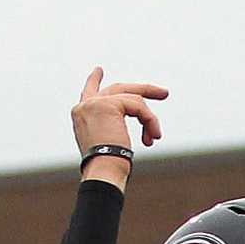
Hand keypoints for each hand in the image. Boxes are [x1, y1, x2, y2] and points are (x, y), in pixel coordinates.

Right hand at [72, 67, 167, 182]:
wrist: (102, 173)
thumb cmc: (107, 168)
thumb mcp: (107, 143)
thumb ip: (113, 127)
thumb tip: (135, 120)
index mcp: (81, 117)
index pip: (88, 93)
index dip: (94, 81)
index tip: (99, 70)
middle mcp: (84, 106)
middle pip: (118, 89)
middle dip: (144, 90)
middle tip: (164, 93)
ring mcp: (95, 103)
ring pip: (133, 99)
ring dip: (149, 118)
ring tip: (155, 135)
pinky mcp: (108, 105)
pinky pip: (137, 106)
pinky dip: (148, 120)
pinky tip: (152, 137)